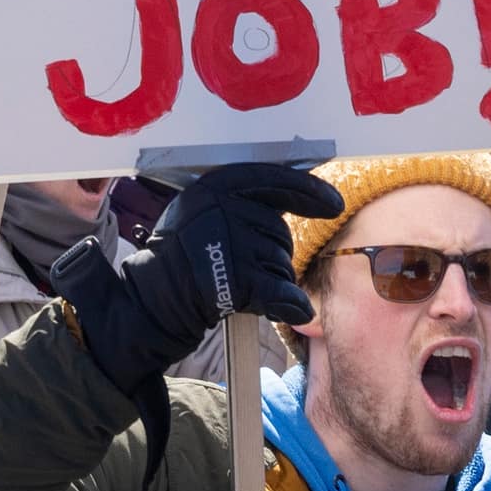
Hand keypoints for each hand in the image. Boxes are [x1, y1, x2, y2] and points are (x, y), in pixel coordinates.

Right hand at [62, 161, 346, 396]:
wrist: (156, 294)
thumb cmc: (182, 251)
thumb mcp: (203, 208)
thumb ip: (243, 199)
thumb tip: (299, 196)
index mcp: (218, 185)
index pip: (277, 181)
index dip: (309, 193)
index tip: (334, 205)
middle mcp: (226, 208)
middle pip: (278, 231)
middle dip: (270, 251)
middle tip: (238, 264)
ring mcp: (232, 243)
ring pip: (279, 262)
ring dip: (269, 278)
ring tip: (235, 283)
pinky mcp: (238, 278)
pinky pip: (280, 290)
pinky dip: (291, 303)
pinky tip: (298, 309)